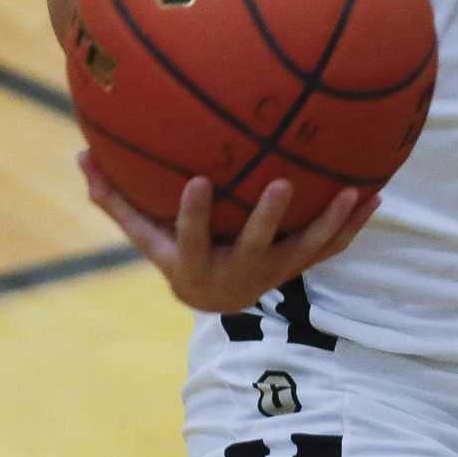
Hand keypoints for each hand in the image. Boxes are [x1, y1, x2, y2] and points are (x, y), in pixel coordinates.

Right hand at [81, 151, 378, 313]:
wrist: (217, 299)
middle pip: (258, 245)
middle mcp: (240, 270)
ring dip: (331, 221)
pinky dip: (354, 224)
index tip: (198, 181)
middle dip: (270, 217)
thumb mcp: (145, 235)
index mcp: (197, 262)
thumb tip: (81, 157)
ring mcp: (276, 270)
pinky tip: (376, 195)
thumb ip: (117, 199)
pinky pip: (333, 248)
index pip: (191, 238)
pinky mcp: (301, 266)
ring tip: (353, 190)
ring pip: (307, 249)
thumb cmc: (175, 253)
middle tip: (282, 182)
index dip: (195, 214)